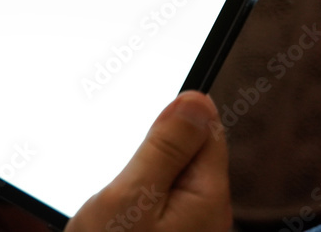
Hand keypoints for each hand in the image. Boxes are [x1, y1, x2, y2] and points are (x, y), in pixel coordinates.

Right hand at [65, 91, 231, 231]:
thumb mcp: (132, 194)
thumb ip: (165, 148)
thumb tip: (195, 101)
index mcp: (207, 196)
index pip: (207, 129)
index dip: (174, 113)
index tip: (138, 111)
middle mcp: (208, 212)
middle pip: (190, 151)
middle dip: (153, 144)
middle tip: (116, 162)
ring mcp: (190, 225)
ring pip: (171, 174)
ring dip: (140, 169)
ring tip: (112, 190)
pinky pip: (160, 196)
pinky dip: (137, 190)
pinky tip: (115, 204)